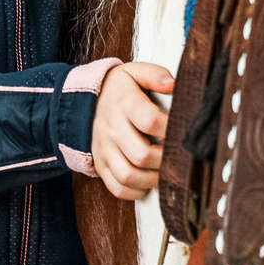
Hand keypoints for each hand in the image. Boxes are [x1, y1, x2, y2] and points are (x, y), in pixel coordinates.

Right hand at [90, 61, 172, 200]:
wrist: (81, 101)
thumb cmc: (117, 89)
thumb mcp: (134, 72)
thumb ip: (155, 75)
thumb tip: (173, 84)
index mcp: (124, 103)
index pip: (150, 121)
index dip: (170, 130)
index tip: (182, 132)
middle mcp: (112, 128)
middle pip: (141, 154)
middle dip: (165, 160)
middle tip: (178, 157)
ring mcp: (104, 149)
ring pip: (129, 175)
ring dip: (152, 179)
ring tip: (165, 172)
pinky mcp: (100, 164)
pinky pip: (116, 187)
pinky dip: (134, 192)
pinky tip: (147, 184)